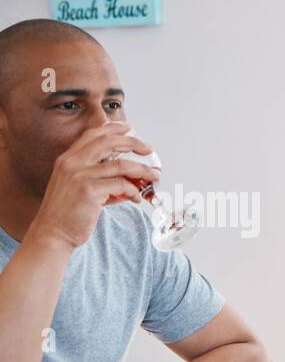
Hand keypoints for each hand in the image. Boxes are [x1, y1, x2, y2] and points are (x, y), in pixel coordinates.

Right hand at [28, 122, 159, 251]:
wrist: (53, 232)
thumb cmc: (68, 212)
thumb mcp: (80, 187)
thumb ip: (101, 178)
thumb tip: (131, 178)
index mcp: (68, 159)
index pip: (93, 135)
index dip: (113, 128)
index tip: (129, 128)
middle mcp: (72, 163)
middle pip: (108, 142)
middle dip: (132, 142)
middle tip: (148, 148)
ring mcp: (80, 175)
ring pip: (121, 165)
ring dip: (142, 170)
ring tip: (154, 176)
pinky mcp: (89, 190)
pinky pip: (121, 184)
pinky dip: (134, 190)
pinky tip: (137, 198)